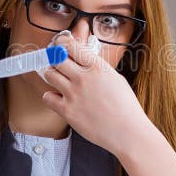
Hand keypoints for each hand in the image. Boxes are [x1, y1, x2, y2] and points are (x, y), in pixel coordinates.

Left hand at [40, 36, 149, 156]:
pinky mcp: (67, 111)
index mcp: (97, 67)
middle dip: (55, 59)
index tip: (59, 45)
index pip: (71, 46)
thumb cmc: (125, 107)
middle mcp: (83, 78)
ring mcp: (74, 94)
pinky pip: (47, 97)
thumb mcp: (115, 78)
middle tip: (57, 63)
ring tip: (59, 80)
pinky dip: (50, 96)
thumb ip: (97, 67)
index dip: (62, 43)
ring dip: (52, 75)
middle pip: (56, 58)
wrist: (127, 132)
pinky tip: (59, 98)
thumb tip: (83, 60)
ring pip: (49, 75)